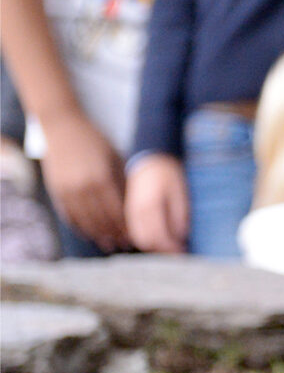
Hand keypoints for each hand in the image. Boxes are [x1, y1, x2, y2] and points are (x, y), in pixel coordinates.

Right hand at [36, 110, 127, 248]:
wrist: (62, 127)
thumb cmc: (95, 140)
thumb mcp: (115, 157)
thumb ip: (123, 181)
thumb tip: (135, 205)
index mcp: (103, 178)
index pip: (118, 211)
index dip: (127, 226)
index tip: (136, 235)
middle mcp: (85, 188)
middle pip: (103, 220)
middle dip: (115, 234)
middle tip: (125, 245)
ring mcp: (68, 191)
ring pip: (86, 222)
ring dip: (98, 235)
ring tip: (109, 244)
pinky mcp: (56, 191)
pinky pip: (69, 216)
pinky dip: (81, 228)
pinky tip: (90, 234)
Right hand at [124, 153, 189, 252]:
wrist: (152, 160)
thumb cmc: (169, 174)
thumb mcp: (180, 192)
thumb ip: (179, 214)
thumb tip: (180, 236)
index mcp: (149, 207)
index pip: (158, 237)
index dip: (171, 248)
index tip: (184, 253)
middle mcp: (136, 212)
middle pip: (146, 242)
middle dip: (162, 250)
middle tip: (179, 253)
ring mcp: (130, 212)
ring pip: (138, 238)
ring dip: (154, 246)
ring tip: (171, 247)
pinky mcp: (130, 212)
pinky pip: (134, 231)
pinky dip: (146, 238)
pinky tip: (159, 238)